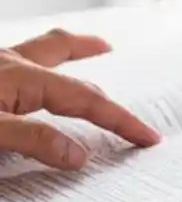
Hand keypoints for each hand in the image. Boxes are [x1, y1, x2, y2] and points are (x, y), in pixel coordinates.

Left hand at [0, 29, 160, 168]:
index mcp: (19, 75)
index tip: (147, 136)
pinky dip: (34, 62)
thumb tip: (77, 155)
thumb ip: (33, 140)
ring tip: (88, 46)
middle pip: (60, 52)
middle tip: (111, 52)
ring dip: (65, 47)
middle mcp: (6, 62)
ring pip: (38, 49)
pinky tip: (30, 72)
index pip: (85, 99)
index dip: (119, 119)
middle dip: (91, 54)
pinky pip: (17, 61)